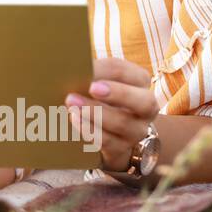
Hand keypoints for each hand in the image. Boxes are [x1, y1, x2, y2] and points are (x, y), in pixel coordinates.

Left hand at [65, 57, 158, 172]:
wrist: (107, 133)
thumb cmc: (98, 97)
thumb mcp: (98, 81)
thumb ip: (89, 72)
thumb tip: (66, 63)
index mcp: (139, 82)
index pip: (128, 72)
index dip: (107, 70)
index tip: (87, 67)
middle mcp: (145, 108)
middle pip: (143, 101)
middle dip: (118, 93)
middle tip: (92, 87)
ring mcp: (136, 131)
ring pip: (123, 123)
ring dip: (96, 112)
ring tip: (72, 103)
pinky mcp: (121, 149)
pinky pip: (108, 141)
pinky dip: (90, 130)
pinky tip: (75, 119)